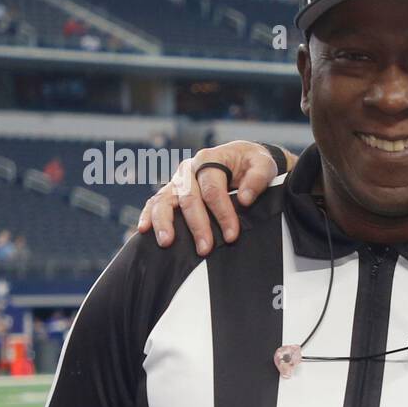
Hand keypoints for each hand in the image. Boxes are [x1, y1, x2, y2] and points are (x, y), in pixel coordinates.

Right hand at [136, 141, 288, 254]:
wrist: (242, 158)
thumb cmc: (251, 162)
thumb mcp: (263, 164)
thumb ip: (257, 179)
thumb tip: (244, 199)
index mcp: (210, 159)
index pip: (212, 189)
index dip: (222, 213)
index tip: (232, 235)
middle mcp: (189, 169)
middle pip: (188, 198)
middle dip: (197, 225)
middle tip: (205, 248)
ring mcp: (177, 181)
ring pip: (164, 200)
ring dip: (164, 222)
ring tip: (167, 241)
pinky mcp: (172, 191)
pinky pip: (154, 202)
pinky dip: (148, 215)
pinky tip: (144, 230)